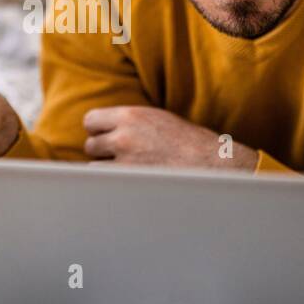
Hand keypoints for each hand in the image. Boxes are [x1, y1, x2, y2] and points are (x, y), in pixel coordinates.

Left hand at [82, 106, 257, 170]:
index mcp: (131, 116)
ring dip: (107, 172)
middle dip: (102, 152)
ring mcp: (125, 163)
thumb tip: (107, 131)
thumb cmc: (191, 143)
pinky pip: (108, 186)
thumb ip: (131, 123)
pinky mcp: (130, 185)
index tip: (107, 137)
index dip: (97, 130)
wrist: (213, 165)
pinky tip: (131, 186)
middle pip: (90, 145)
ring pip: (95, 169)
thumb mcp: (159, 120)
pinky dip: (115, 187)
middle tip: (122, 158)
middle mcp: (123, 137)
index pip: (90, 120)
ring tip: (130, 173)